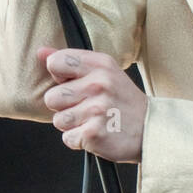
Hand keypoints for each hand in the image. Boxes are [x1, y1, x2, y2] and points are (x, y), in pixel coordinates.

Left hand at [38, 46, 146, 163]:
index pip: (56, 62)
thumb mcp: (105, 72)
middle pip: (52, 97)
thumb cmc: (123, 100)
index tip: (75, 83)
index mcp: (101, 65)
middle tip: (88, 107)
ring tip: (94, 121)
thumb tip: (40, 52)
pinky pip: (67, 138)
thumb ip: (71, 61)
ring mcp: (96, 110)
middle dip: (65, 106)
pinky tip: (97, 133)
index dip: (59, 76)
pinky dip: (79, 140)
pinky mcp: (93, 134)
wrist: (151, 129)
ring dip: (73, 125)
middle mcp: (99, 84)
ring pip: (58, 120)